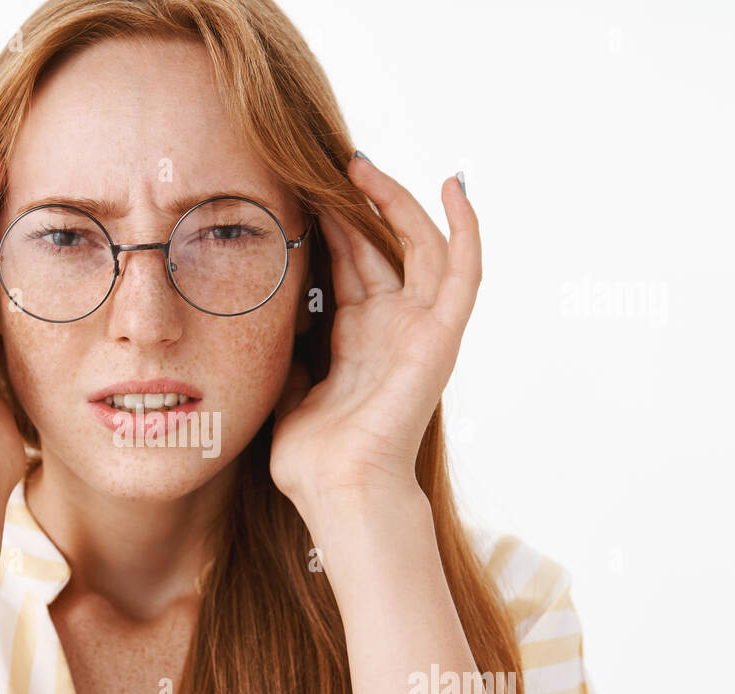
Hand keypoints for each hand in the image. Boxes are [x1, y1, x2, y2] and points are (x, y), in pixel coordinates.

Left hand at [270, 157, 479, 511]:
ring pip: (417, 245)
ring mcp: (419, 328)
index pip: (347, 266)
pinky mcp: (442, 333)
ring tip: (363, 165)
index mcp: (355, 340)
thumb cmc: (312, 460)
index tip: (302, 186)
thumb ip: (285, 357)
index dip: (330, 225)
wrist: (339, 489)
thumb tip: (269, 326)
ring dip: (395, 202)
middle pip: (377, 247)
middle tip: (329, 162)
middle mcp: (390, 328)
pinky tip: (453, 185)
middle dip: (355, 203)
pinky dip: (465, 226)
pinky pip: (463, 269)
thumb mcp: (284, 395)